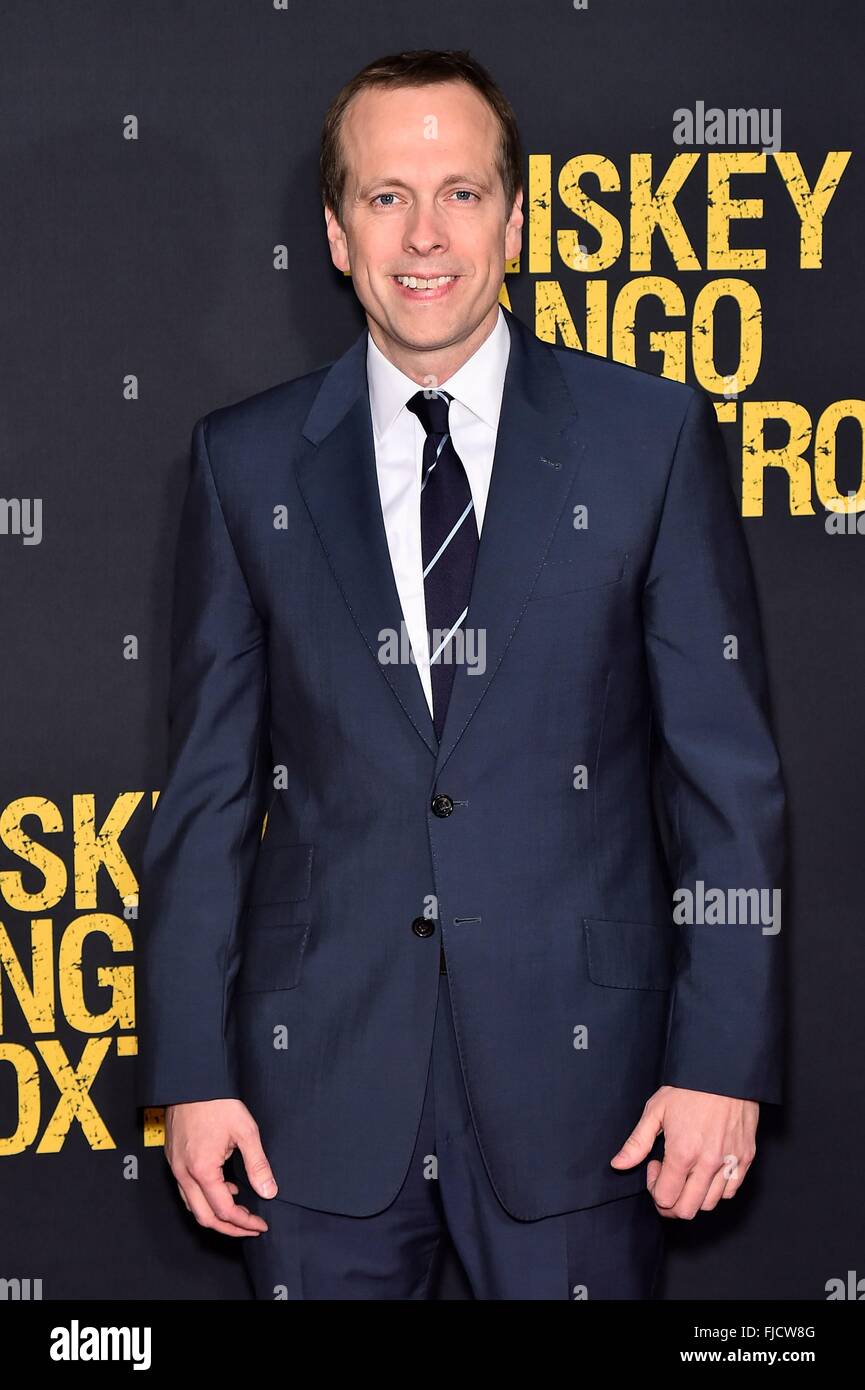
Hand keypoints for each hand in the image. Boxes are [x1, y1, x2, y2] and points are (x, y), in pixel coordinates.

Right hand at [165, 1098, 277, 1236]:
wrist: (191, 1081)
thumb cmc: (217, 1103)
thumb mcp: (246, 1131)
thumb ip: (257, 1165)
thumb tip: (269, 1191)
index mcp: (202, 1170)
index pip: (224, 1211)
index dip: (244, 1222)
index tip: (260, 1224)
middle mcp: (184, 1174)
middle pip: (204, 1217)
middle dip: (229, 1228)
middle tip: (250, 1227)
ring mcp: (175, 1167)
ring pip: (192, 1206)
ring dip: (215, 1214)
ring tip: (240, 1209)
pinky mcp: (172, 1159)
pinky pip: (186, 1190)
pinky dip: (204, 1198)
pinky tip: (224, 1186)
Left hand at [610, 1085, 758, 1218]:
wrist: (724, 1071)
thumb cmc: (689, 1088)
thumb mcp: (655, 1110)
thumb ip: (637, 1143)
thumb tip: (618, 1165)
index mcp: (683, 1154)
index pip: (665, 1199)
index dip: (654, 1190)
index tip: (654, 1167)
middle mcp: (708, 1164)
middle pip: (687, 1210)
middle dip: (671, 1203)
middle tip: (667, 1180)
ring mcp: (730, 1163)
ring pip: (710, 1204)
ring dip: (693, 1196)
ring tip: (687, 1172)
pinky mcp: (746, 1158)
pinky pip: (731, 1191)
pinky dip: (716, 1190)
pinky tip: (706, 1170)